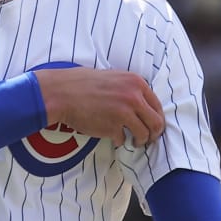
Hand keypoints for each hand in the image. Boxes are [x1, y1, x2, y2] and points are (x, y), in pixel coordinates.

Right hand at [32, 66, 165, 146]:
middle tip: (148, 139)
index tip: (153, 126)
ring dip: (140, 141)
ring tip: (133, 142)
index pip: (158, 106)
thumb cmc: (84, 84)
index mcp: (136, 82)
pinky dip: (119, 141)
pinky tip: (112, 137)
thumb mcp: (114, 78)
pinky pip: (123, 139)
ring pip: (144, 134)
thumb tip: (144, 106)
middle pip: (156, 123)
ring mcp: (124, 113)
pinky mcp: (112, 127)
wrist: (62, 93)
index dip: (157, 119)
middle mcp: (134, 97)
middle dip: (154, 134)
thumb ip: (131, 89)